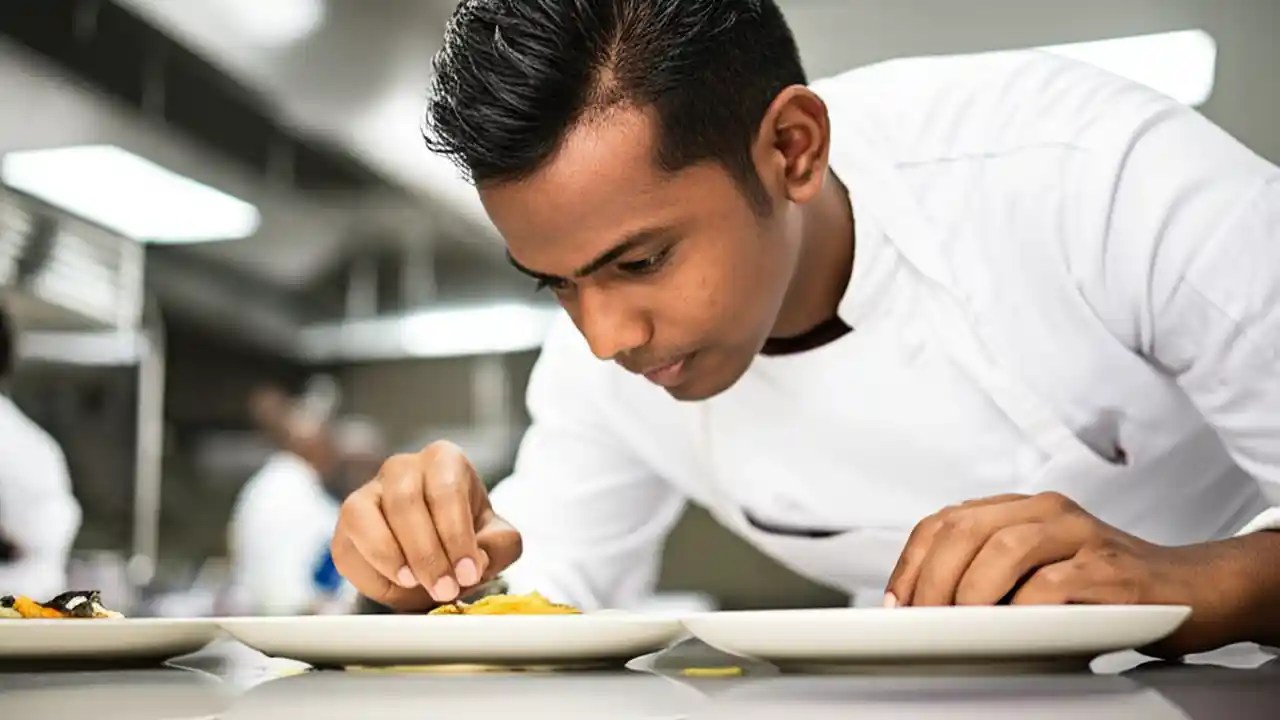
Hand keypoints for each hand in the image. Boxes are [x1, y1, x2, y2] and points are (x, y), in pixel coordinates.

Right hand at [331, 441, 521, 611]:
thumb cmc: (464, 535)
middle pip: (405, 502)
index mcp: (444, 460)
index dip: (456, 535)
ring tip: (415, 584)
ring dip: (393, 558)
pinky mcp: (348, 522)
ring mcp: (367, 490)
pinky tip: (395, 582)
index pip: (447, 490)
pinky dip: (371, 569)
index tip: (468, 573)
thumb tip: (476, 560)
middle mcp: (402, 467)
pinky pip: (348, 543)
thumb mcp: (496, 539)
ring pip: (366, 516)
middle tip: (445, 589)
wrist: (434, 550)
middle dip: (427, 554)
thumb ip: (500, 546)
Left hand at [884, 492, 1260, 656]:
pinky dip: (1021, 610)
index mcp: (1023, 508)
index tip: (897, 603)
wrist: (1194, 589)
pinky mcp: (1111, 570)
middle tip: (921, 620)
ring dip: (969, 593)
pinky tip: (1010, 631)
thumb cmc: (1107, 586)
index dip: (912, 562)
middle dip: (932, 579)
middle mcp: (1049, 512)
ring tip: (957, 625)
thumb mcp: (1040, 570)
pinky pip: (1052, 585)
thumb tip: (925, 607)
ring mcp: (1082, 536)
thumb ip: (990, 574)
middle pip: (965, 529)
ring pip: (1004, 548)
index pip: (945, 521)